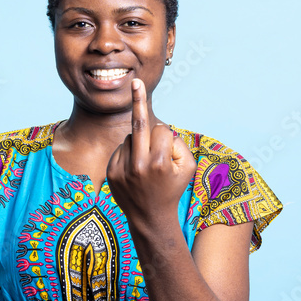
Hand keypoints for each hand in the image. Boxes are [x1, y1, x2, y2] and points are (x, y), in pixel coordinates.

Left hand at [106, 78, 196, 236]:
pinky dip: (129, 154)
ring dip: (140, 144)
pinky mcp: (111, 172)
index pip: (163, 131)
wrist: (149, 218)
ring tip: (146, 167)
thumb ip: (180, 143)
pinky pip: (121, 149)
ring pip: (131, 137)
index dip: (168, 138)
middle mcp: (138, 165)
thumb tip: (160, 128)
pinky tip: (134, 171)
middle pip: (139, 124)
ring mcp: (122, 168)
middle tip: (136, 82)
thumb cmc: (173, 189)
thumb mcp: (188, 168)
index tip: (168, 143)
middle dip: (139, 100)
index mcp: (159, 163)